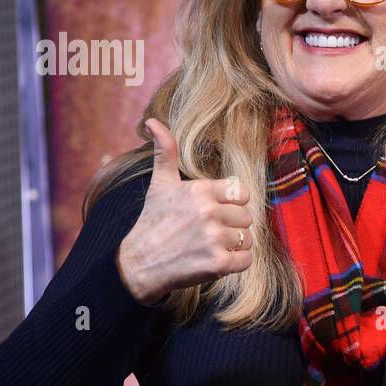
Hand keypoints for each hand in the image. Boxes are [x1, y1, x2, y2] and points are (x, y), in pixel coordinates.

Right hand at [116, 118, 254, 305]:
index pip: (241, 193)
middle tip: (207, 233)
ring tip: (209, 247)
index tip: (213, 212)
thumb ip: (165, 152)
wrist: (138, 264)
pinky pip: (246, 260)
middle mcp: (209, 211)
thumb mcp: (159, 184)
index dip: (231, 204)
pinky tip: (215, 261)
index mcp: (200, 190)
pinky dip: (235, 263)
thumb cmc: (152, 222)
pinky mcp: (219, 263)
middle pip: (246, 217)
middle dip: (231, 226)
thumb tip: (153, 121)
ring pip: (248, 239)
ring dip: (233, 245)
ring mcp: (215, 238)